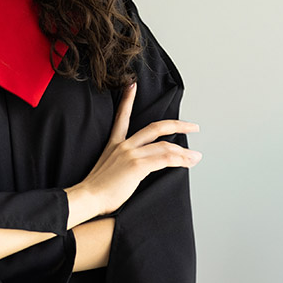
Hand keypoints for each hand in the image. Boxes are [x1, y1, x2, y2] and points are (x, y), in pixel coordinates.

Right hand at [65, 83, 200, 225]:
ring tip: (195, 156)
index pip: (122, 117)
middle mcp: (124, 145)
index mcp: (114, 144)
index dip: (127, 100)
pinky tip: (188, 162)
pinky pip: (165, 158)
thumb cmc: (98, 191)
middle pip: (156, 127)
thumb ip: (125, 162)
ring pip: (165, 146)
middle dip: (178, 125)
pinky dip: (180, 160)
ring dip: (184, 152)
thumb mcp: (109, 169)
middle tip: (193, 126)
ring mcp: (131, 153)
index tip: (132, 85)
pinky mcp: (137, 165)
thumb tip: (142, 166)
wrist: (87, 198)